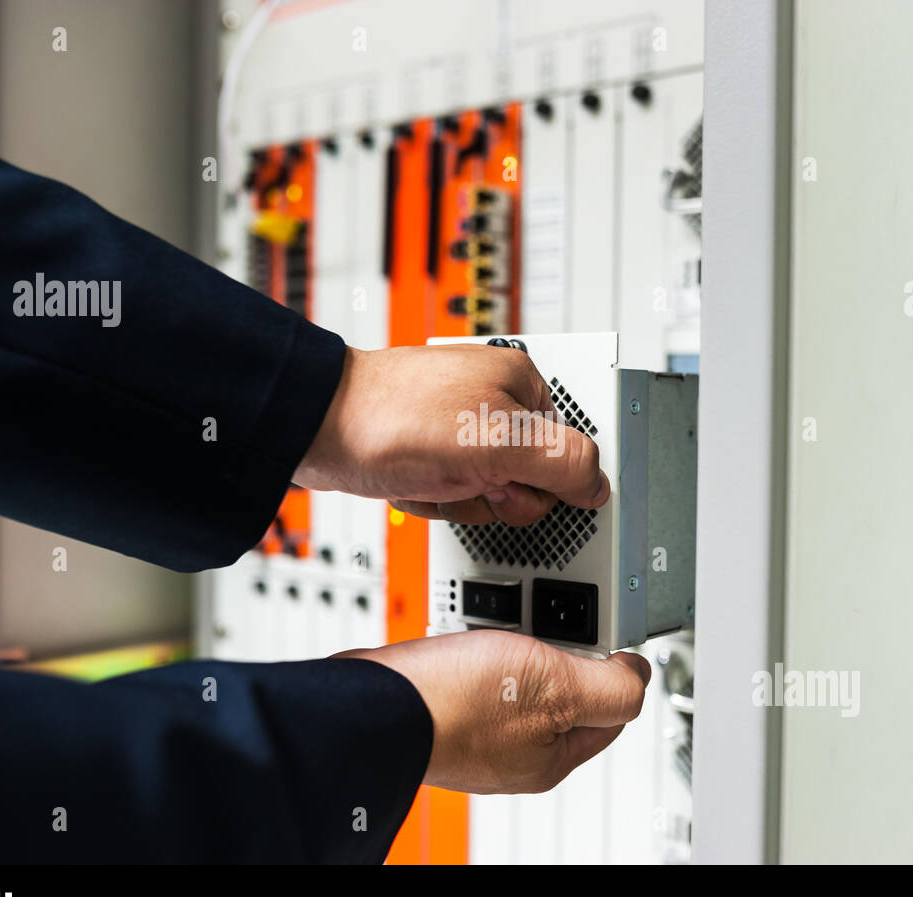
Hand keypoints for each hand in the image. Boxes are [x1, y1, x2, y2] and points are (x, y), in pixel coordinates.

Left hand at [294, 345, 609, 525]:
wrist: (314, 428)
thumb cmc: (393, 418)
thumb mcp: (497, 443)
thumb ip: (561, 461)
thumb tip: (598, 483)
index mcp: (521, 381)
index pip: (568, 450)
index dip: (540, 480)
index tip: (511, 481)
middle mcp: (492, 398)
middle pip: (528, 477)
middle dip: (496, 494)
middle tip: (469, 481)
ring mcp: (457, 425)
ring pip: (489, 491)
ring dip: (462, 500)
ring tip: (435, 480)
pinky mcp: (427, 448)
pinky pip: (452, 492)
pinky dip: (434, 499)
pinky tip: (415, 485)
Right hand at [334, 629, 650, 793]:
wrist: (368, 703)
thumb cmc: (453, 703)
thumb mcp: (559, 685)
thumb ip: (612, 686)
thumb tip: (639, 675)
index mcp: (551, 756)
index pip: (611, 709)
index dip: (616, 665)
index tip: (610, 631)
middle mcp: (513, 749)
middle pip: (562, 686)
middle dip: (558, 644)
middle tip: (548, 618)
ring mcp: (475, 728)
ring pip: (516, 671)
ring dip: (515, 637)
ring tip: (506, 617)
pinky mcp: (442, 703)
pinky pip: (475, 667)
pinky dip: (477, 640)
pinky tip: (470, 625)